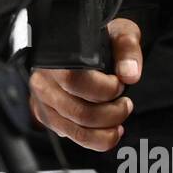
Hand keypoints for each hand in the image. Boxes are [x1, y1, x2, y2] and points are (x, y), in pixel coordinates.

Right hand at [28, 18, 141, 150]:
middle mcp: (43, 81)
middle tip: (126, 104)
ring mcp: (42, 102)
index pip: (75, 81)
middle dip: (112, 114)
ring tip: (120, 118)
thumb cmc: (99, 41)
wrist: (78, 49)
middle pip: (79, 112)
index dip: (105, 89)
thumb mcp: (117, 32)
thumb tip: (130, 74)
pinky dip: (97, 140)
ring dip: (107, 131)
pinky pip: (73, 137)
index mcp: (55, 58)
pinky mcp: (47, 117)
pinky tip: (110, 130)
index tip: (119, 84)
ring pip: (77, 130)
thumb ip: (127, 49)